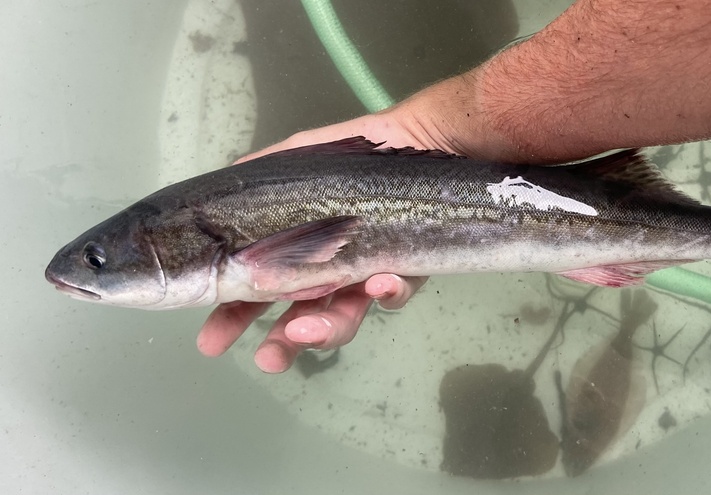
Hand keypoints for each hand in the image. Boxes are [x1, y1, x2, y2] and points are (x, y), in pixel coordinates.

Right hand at [196, 107, 448, 372]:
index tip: (211, 342)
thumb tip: (223, 183)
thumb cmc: (356, 156)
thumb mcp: (298, 157)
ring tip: (307, 328)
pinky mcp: (409, 269)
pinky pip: (399, 291)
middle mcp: (331, 271)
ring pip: (347, 316)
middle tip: (268, 359)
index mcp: (297, 252)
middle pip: (302, 318)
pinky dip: (387, 292)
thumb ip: (258, 173)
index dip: (234, 318)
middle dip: (282, 342)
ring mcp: (369, 274)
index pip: (259, 292)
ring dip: (326, 328)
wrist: (421, 138)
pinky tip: (379, 282)